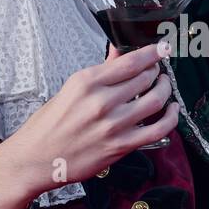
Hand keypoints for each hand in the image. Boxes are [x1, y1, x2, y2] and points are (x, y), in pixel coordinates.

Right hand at [0, 40, 179, 208]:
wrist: (35, 160)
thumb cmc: (48, 126)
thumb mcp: (70, 90)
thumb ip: (100, 72)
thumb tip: (118, 52)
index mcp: (86, 82)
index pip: (130, 61)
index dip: (152, 53)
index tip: (162, 48)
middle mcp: (101, 101)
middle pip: (145, 78)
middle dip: (156, 72)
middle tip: (157, 71)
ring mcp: (113, 125)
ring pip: (155, 100)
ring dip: (165, 90)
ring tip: (164, 86)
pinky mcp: (121, 146)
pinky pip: (158, 129)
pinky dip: (171, 118)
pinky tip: (172, 111)